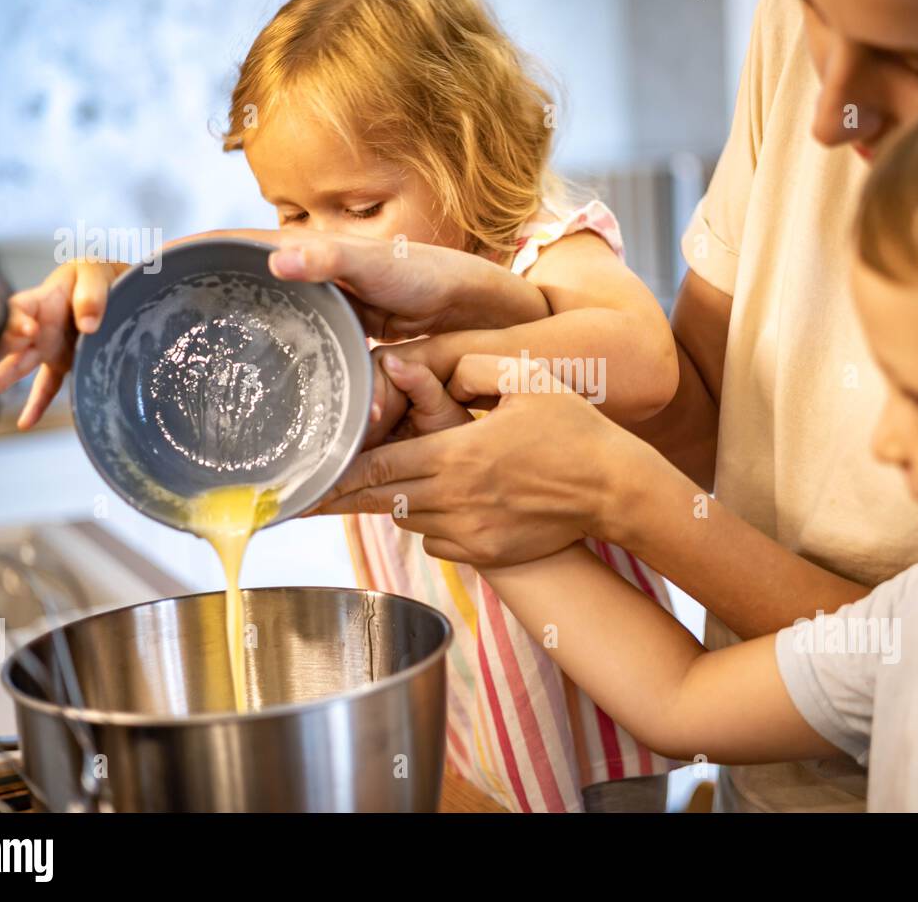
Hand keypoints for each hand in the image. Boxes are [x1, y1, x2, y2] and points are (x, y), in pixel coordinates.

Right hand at [0, 257, 127, 427]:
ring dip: (5, 376)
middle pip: (11, 340)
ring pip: (21, 364)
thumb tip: (88, 325)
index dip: (18, 319)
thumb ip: (91, 295)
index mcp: (42, 300)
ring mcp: (48, 347)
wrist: (117, 288)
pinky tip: (25, 423)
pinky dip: (37, 404)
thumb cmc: (99, 276)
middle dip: (0, 351)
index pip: (19, 309)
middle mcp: (39, 326)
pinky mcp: (63, 364)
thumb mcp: (95, 273)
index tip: (28, 330)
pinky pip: (48, 386)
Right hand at [171, 228, 550, 340]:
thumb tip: (278, 254)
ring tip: (186, 373)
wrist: (480, 313)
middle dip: (199, 306)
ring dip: (232, 345)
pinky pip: (296, 360)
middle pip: (240, 291)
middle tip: (150, 333)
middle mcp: (306, 283)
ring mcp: (321, 316)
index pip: (235, 245)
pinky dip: (273, 374)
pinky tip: (252, 402)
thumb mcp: (383, 263)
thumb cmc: (434, 275)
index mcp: (307, 253)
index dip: (192, 252)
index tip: (140, 265)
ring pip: (264, 330)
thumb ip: (335, 258)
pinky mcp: (340, 347)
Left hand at [307, 354, 652, 565]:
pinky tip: (442, 505)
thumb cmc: (574, 430)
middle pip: (381, 499)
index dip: (337, 475)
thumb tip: (415, 365)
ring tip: (381, 486)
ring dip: (393, 503)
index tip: (304, 483)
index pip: (380, 467)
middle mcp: (456, 498)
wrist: (614, 490)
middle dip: (343, 496)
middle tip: (305, 497)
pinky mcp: (486, 552)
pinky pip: (438, 543)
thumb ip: (470, 368)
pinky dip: (430, 526)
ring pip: (408, 519)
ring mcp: (471, 531)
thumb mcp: (526, 381)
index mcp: (457, 453)